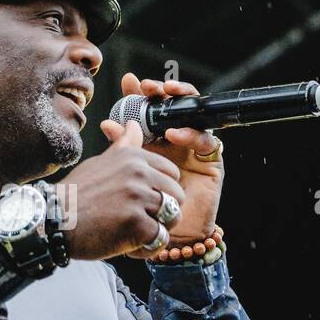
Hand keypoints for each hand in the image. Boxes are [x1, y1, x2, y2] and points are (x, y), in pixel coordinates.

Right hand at [56, 118, 186, 260]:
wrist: (51, 220)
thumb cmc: (76, 195)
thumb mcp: (100, 163)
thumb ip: (123, 146)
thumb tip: (131, 123)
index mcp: (133, 158)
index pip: (171, 174)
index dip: (161, 192)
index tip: (139, 202)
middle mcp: (138, 173)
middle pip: (177, 196)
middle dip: (163, 213)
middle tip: (137, 221)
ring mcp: (137, 198)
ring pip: (173, 217)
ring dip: (157, 230)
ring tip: (134, 234)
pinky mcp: (136, 224)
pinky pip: (160, 239)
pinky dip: (147, 248)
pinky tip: (129, 246)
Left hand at [113, 72, 224, 258]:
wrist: (166, 237)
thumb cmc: (146, 207)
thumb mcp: (129, 174)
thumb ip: (122, 148)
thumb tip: (108, 124)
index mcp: (156, 139)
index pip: (152, 107)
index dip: (143, 92)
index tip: (131, 82)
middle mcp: (178, 139)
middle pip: (177, 106)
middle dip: (165, 92)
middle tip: (150, 87)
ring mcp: (196, 149)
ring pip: (196, 116)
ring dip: (181, 106)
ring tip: (164, 103)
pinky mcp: (212, 162)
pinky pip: (208, 141)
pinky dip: (192, 134)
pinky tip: (175, 135)